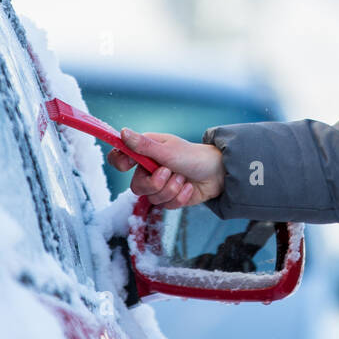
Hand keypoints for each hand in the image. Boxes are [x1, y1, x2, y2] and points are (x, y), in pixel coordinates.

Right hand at [107, 129, 224, 209]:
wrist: (218, 172)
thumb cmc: (193, 155)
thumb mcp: (167, 150)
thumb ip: (144, 146)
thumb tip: (123, 133)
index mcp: (146, 152)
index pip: (120, 157)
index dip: (120, 162)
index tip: (129, 165)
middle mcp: (149, 169)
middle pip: (136, 186)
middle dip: (155, 183)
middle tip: (169, 171)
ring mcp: (160, 185)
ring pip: (152, 198)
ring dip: (171, 189)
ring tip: (183, 177)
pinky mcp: (170, 198)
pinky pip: (166, 206)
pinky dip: (180, 197)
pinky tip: (189, 187)